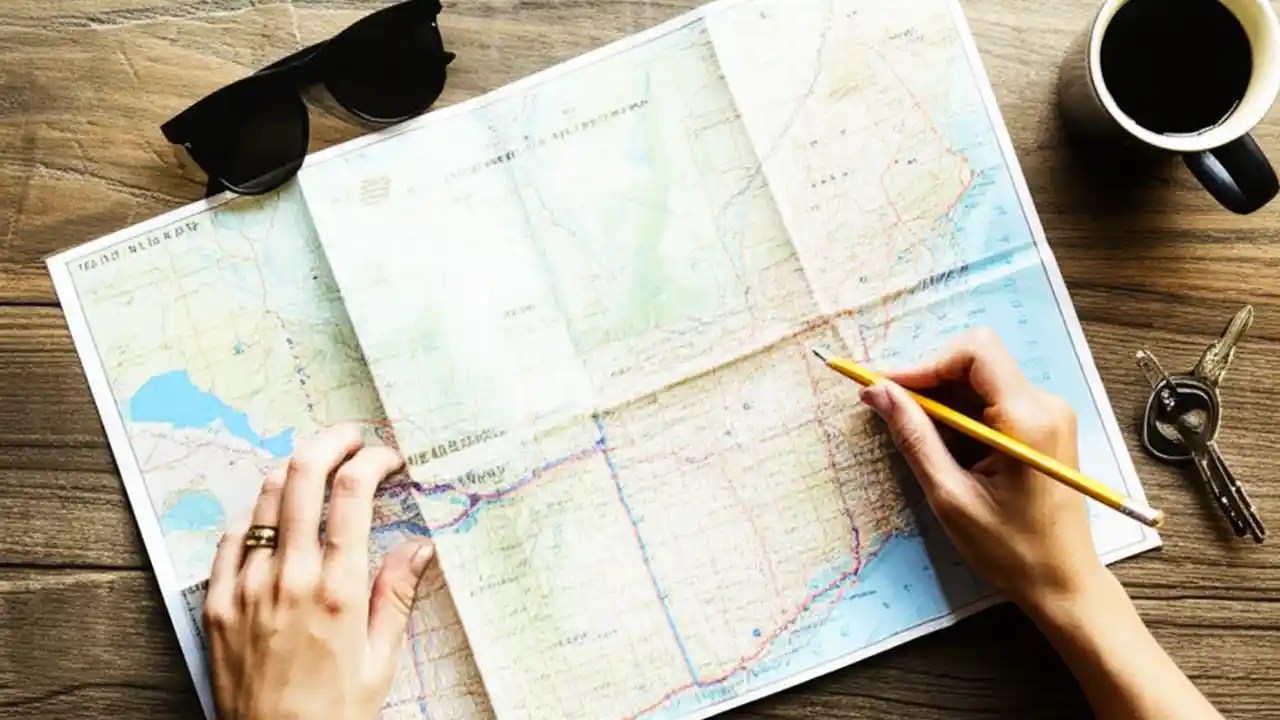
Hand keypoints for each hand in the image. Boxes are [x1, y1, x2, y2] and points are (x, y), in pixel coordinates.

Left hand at [204, 424, 434, 719]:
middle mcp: (289, 578)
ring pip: (265, 497)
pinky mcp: (215, 603)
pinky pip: (231, 538)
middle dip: (331, 442)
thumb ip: (397, 594)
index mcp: (337, 590)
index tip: (388, 458)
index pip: (352, 493)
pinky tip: (275, 522)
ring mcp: (246, 587)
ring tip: (317, 473)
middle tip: (351, 437)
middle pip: (303, 475)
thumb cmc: (334, 714)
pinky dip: (257, 516)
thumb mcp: (380, 659)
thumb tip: (421, 546)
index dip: (372, 459)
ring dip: (294, 472)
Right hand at [859, 328, 1104, 611]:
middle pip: (975, 362)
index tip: (886, 389)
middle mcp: (1044, 405)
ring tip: (920, 442)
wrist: (1063, 583)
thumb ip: (914, 436)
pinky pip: (992, 401)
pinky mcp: (1042, 427)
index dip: (924, 363)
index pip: (974, 351)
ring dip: (942, 402)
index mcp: (1027, 419)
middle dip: (927, 382)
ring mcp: (1047, 415)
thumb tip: (877, 392)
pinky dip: (960, 417)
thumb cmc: (1011, 550)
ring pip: (979, 380)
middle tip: (889, 412)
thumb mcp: (950, 495)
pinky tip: (946, 451)